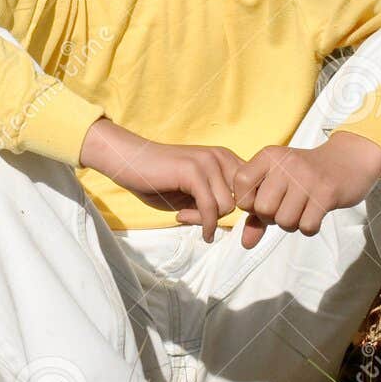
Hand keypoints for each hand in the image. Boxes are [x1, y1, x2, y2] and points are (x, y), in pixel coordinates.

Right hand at [79, 118, 238, 242]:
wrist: (128, 161)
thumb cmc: (158, 179)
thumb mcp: (194, 192)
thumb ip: (215, 201)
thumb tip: (233, 224)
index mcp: (224, 159)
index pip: (251, 189)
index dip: (242, 210)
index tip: (223, 223)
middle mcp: (221, 157)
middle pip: (241, 200)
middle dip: (222, 217)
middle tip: (196, 220)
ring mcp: (208, 162)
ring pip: (226, 207)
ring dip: (206, 220)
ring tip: (184, 216)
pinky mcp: (193, 171)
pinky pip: (209, 208)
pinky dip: (204, 224)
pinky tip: (188, 224)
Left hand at [230, 130, 380, 248]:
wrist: (348, 160)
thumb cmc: (305, 174)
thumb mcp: (277, 182)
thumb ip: (257, 211)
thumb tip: (245, 243)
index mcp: (269, 156)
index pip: (240, 182)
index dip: (247, 201)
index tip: (260, 200)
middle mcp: (286, 164)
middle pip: (262, 208)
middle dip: (271, 217)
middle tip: (284, 207)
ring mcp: (307, 178)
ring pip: (284, 221)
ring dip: (291, 224)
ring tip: (300, 210)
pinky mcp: (327, 193)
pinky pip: (307, 227)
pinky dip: (309, 227)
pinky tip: (314, 213)